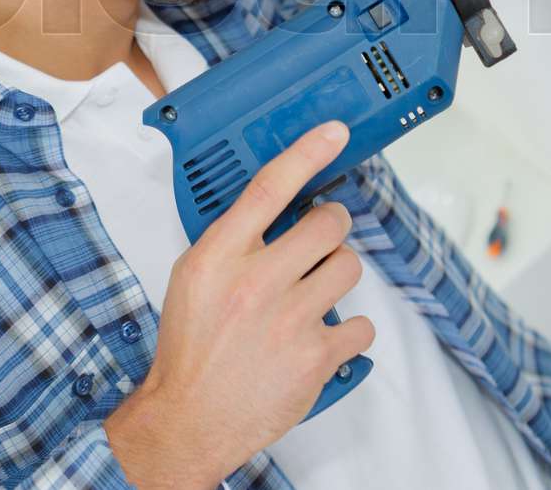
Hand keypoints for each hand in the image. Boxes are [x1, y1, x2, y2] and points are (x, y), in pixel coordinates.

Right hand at [104, 121, 373, 488]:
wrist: (189, 419)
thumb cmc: (191, 348)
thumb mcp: (193, 276)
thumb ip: (233, 240)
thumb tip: (277, 207)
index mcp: (219, 256)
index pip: (268, 187)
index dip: (306, 153)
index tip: (333, 132)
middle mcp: (256, 282)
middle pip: (328, 223)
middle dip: (330, 227)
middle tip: (319, 242)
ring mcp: (290, 319)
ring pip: (349, 267)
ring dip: (337, 275)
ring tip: (313, 294)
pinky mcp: (316, 357)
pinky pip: (361, 323)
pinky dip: (348, 330)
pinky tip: (322, 336)